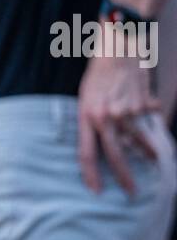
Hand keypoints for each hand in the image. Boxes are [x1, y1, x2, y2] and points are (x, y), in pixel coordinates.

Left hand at [78, 51, 159, 194]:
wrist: (117, 48)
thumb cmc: (98, 75)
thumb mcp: (86, 98)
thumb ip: (94, 122)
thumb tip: (106, 144)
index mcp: (86, 116)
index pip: (85, 153)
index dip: (90, 175)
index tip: (96, 191)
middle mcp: (105, 116)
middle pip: (114, 154)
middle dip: (124, 176)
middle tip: (132, 191)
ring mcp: (125, 111)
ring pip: (137, 141)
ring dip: (146, 153)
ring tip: (153, 161)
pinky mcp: (142, 104)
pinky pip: (147, 120)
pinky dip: (151, 120)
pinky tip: (153, 112)